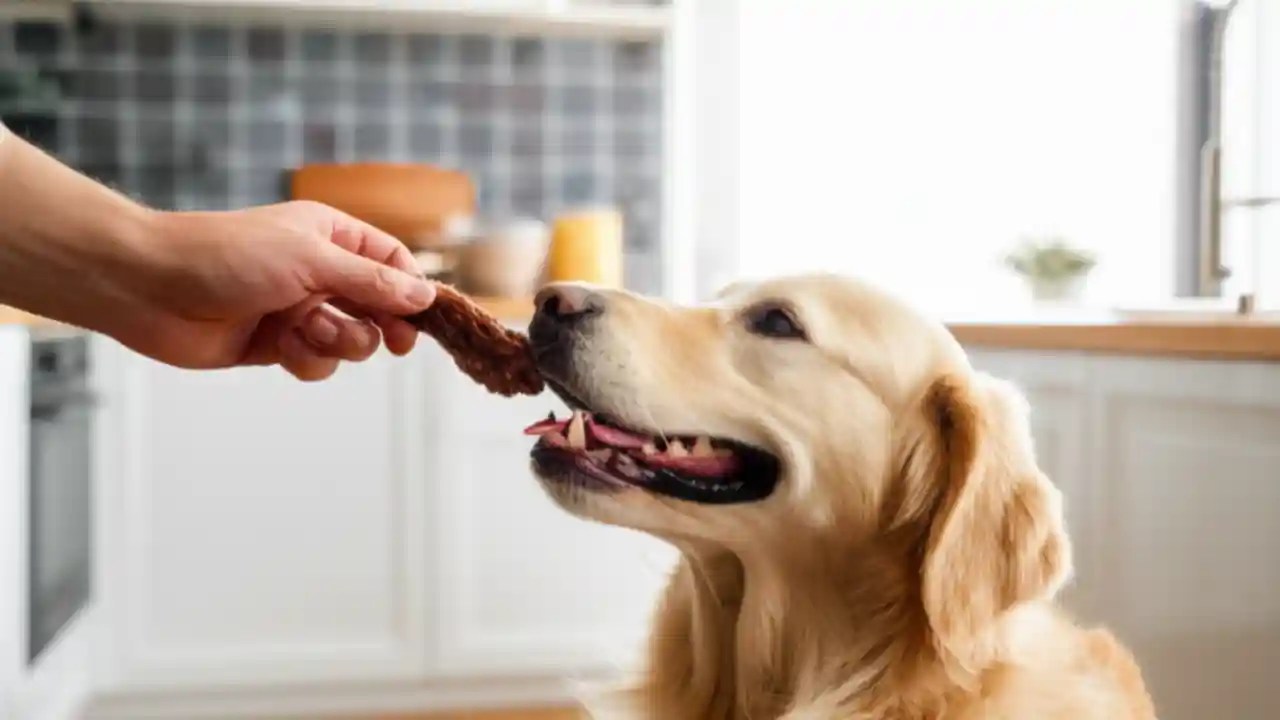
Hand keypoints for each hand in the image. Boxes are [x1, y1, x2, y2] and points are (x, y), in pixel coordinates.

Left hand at [123, 201, 435, 379]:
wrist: (149, 288)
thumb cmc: (224, 256)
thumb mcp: (311, 260)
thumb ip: (371, 283)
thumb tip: (424, 296)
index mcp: (330, 236)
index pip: (391, 263)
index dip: (412, 291)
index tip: (423, 319)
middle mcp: (319, 271)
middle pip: (379, 307)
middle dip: (380, 325)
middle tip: (392, 343)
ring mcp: (299, 309)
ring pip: (351, 339)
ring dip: (338, 342)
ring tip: (306, 331)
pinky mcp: (277, 344)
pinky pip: (318, 362)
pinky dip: (309, 359)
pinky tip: (284, 347)